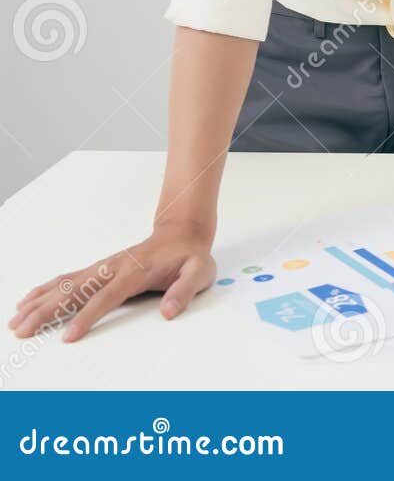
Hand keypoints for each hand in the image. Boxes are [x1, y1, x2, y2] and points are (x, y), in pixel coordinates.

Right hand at [9, 223, 216, 342]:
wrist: (182, 233)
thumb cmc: (189, 256)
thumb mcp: (199, 272)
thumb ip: (184, 291)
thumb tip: (169, 311)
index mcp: (135, 272)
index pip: (107, 297)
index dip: (87, 317)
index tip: (68, 336)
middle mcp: (113, 268)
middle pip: (75, 290)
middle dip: (47, 311)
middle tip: (22, 330)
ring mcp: (103, 267)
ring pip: (66, 284)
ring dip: (40, 302)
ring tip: (16, 320)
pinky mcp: (99, 268)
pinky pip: (68, 278)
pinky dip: (46, 289)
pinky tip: (28, 300)